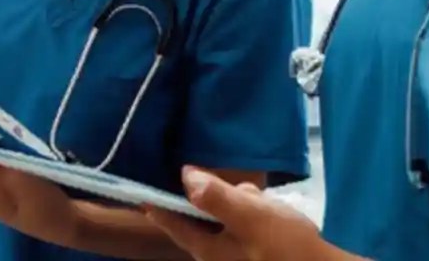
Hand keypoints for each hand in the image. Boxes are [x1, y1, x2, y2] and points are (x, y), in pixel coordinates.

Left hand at [147, 167, 333, 260]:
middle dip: (215, 199)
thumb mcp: (249, 215)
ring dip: (239, 206)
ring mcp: (236, 259)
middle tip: (231, 187)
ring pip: (226, 223)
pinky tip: (271, 211)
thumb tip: (186, 175)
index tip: (144, 193)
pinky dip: (252, 217)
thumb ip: (215, 196)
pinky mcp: (256, 256)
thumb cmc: (284, 246)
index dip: (158, 205)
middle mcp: (216, 258)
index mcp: (207, 250)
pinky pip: (245, 231)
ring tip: (258, 200)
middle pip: (201, 221)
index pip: (172, 224)